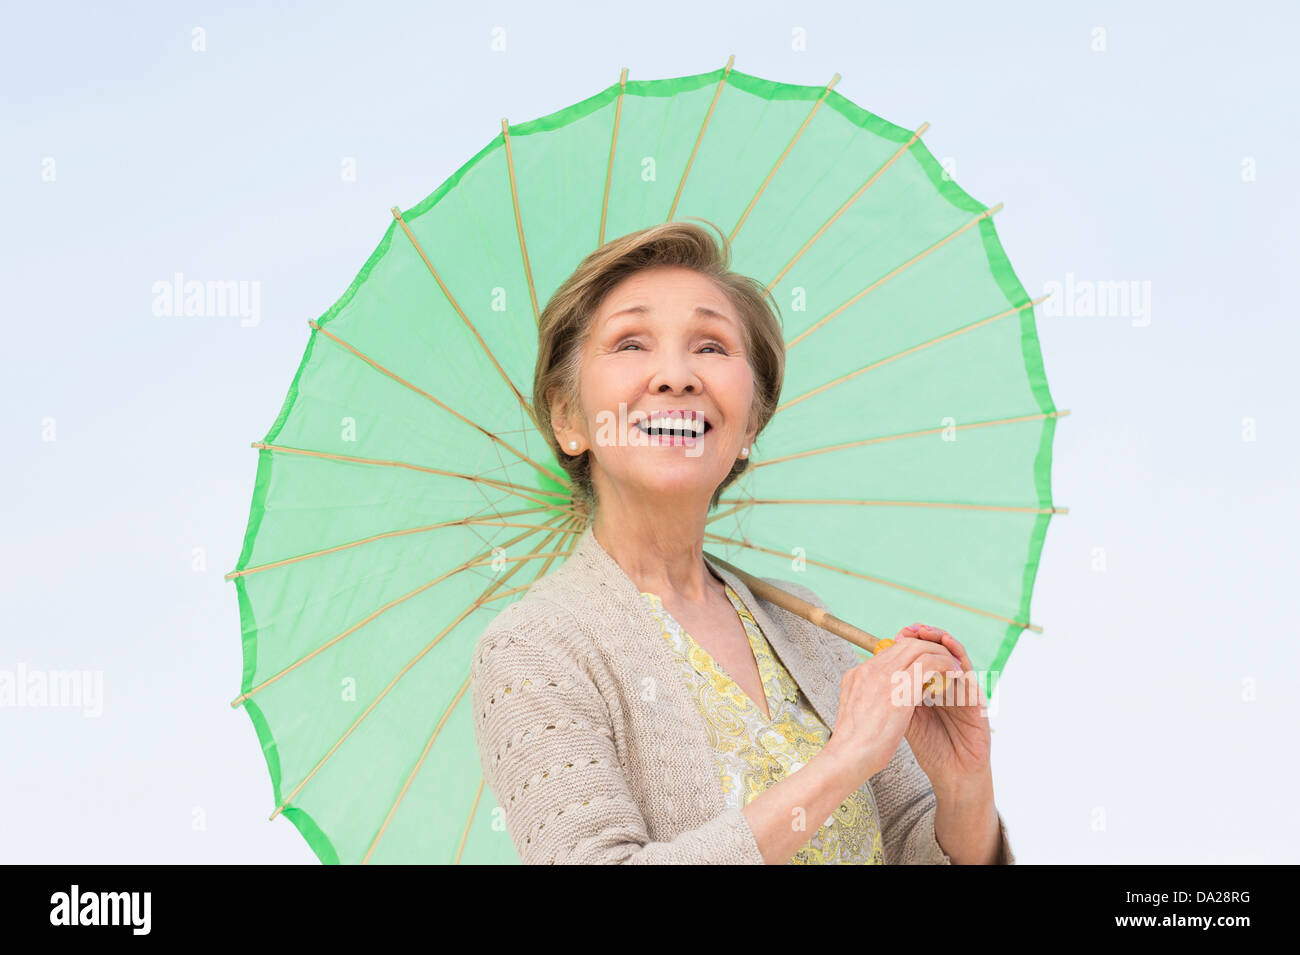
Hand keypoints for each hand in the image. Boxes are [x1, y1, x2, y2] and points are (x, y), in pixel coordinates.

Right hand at [819, 632, 964, 788]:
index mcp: (857, 675)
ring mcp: (882, 676)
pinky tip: (955, 676)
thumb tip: (883, 703)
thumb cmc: (853, 746)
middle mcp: (869, 670)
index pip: (889, 652)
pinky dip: (944, 666)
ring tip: (954, 669)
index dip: (911, 656)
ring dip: (940, 656)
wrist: (846, 759)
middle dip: (929, 649)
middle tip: (945, 663)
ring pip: (919, 649)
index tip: (927, 668)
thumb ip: (869, 702)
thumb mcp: (858, 716)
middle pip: (905, 645)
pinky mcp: (899, 689)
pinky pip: (928, 664)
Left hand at [896, 623, 992, 794]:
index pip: (922, 658)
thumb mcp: (906, 716)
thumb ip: (897, 695)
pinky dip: (961, 662)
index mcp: (930, 687)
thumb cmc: (929, 747)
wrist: (951, 774)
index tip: (897, 634)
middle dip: (926, 638)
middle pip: (939, 653)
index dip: (911, 644)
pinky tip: (950, 652)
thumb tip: (875, 671)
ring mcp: (964, 692)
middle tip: (913, 629)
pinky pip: (971, 677)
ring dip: (944, 643)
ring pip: (956, 659)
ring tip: (930, 633)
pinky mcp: (978, 703)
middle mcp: (948, 685)